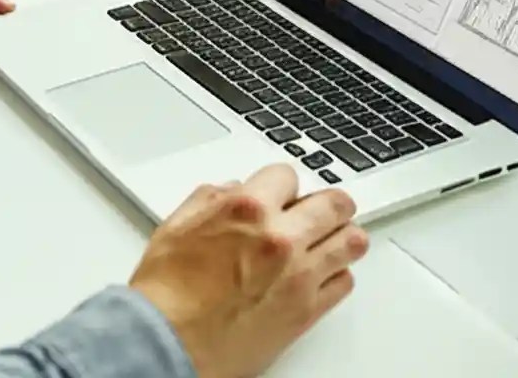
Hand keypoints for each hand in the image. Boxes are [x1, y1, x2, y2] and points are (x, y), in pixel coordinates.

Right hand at [128, 165, 368, 377]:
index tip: (281, 196)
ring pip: (352, 241)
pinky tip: (318, 276)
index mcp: (247, 210)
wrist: (166, 343)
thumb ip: (208, 200)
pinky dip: (335, 276)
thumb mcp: (176, 226)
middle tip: (319, 212)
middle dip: (326, 205)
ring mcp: (299, 275)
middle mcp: (280, 238)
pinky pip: (344, 283)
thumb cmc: (165, 293)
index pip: (288, 175)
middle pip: (336, 203)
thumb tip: (228, 192)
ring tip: (326, 242)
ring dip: (340, 237)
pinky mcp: (307, 310)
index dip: (282, 186)